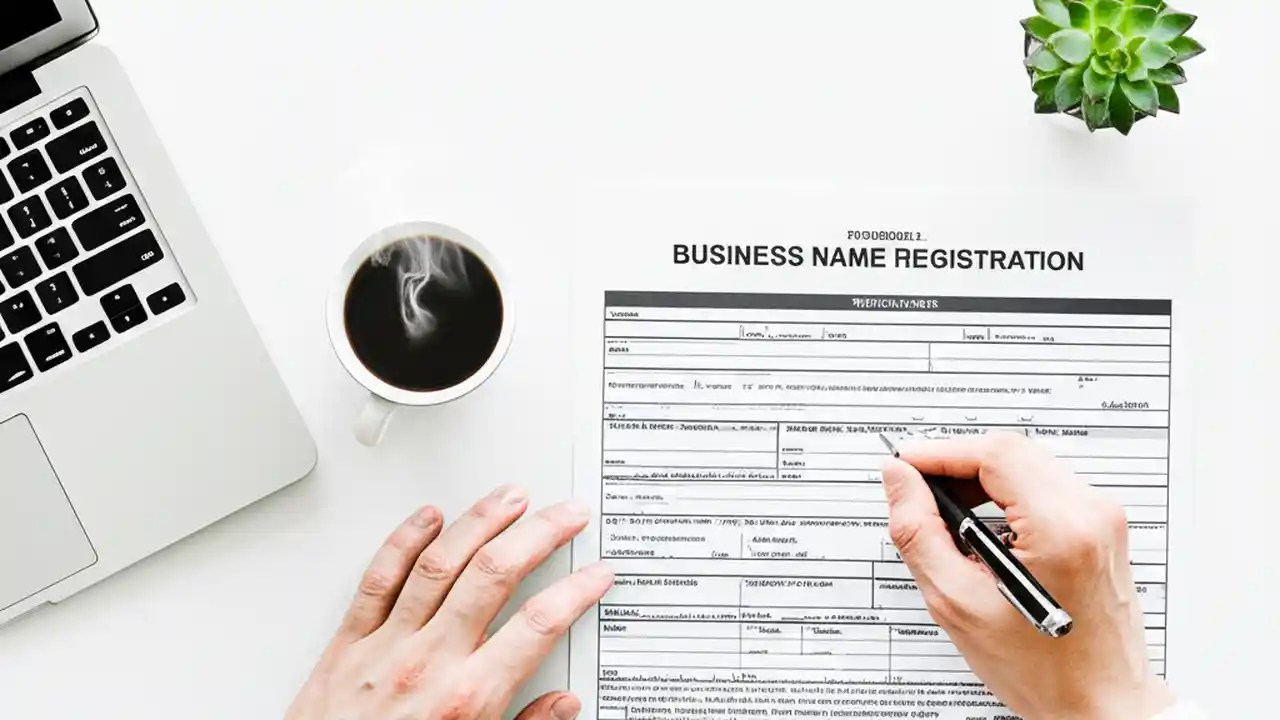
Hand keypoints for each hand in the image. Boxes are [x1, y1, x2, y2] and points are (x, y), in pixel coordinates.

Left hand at [286, 486, 612, 719]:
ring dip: (480, 521)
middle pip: (494, 575)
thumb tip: (563, 706)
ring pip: (440, 563)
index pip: (538, 625)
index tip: (597, 574)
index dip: (576, 591)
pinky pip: (378, 578)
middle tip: (566, 514)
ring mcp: (386, 647)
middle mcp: (429, 663)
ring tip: (509, 498)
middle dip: (539, 534)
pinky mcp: (348, 643)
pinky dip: (404, 540)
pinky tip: (428, 516)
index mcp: (468, 698)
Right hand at [881, 433, 1173, 719]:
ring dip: (981, 483)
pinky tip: (984, 534)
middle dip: (957, 466)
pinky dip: (1006, 498)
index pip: (993, 455)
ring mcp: (1103, 519)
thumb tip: (900, 482)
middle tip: (919, 494)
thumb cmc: (1044, 671)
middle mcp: (1092, 514)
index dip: (940, 453)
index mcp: (1062, 529)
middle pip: (1011, 452)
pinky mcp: (1102, 527)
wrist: (1102, 703)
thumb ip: (919, 533)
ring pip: (1027, 465)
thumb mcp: (959, 603)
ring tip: (950, 523)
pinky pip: (1045, 487)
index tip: (906, 465)